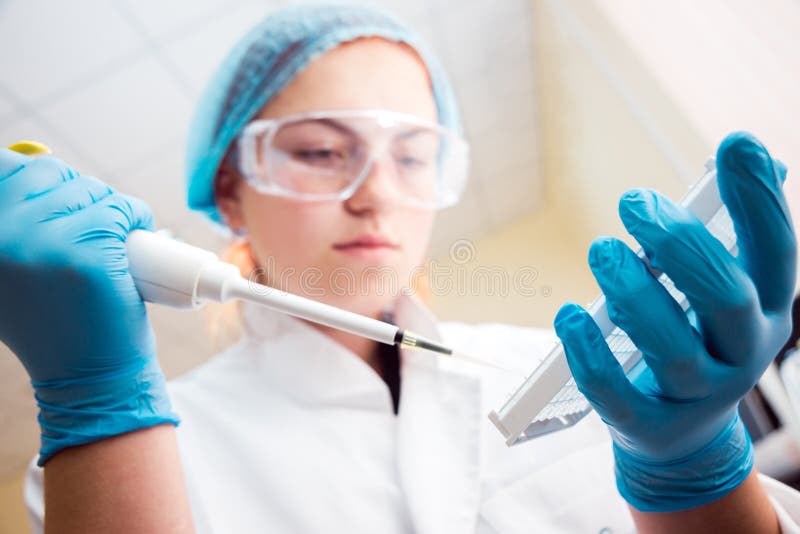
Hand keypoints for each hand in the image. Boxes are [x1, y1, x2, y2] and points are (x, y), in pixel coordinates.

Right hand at [0, 149, 177, 464]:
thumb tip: (17, 158)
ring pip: (91, 191)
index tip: (58, 206)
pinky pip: (122, 210)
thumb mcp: (7, 271)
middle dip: (79, 196)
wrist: (86, 377)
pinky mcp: (88, 253)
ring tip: (108, 251)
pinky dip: (136, 219)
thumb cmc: (52, 321)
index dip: (39, 181)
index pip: (6, 168)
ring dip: (110, 211)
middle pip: (51, 174)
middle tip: (90, 234)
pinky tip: (132, 246)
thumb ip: (7, 225)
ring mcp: (42, 243)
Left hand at [554, 132, 796, 511]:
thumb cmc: (697, 339)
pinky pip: (616, 396)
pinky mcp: (648, 426)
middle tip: (633, 202)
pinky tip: (569, 316)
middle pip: (726, 299)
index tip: (735, 143)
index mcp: (765, 309)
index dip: (761, 199)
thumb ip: (728, 232)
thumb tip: (751, 156)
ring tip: (602, 251)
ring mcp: (696, 396)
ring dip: (634, 293)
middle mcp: (740, 353)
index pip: (776, 251)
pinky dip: (590, 354)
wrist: (681, 436)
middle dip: (681, 244)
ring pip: (674, 350)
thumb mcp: (722, 290)